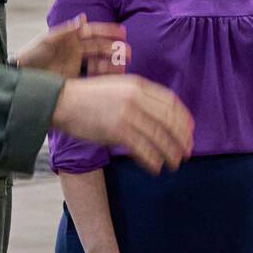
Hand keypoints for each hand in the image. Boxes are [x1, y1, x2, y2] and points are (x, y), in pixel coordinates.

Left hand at [17, 13, 130, 78]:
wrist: (20, 78)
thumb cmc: (32, 56)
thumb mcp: (48, 41)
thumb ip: (67, 30)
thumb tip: (84, 17)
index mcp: (71, 38)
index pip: (94, 32)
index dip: (109, 32)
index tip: (123, 33)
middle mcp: (76, 51)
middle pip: (100, 48)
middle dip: (114, 49)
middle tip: (129, 53)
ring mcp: (76, 65)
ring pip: (99, 62)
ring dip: (111, 64)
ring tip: (122, 68)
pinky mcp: (74, 80)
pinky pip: (92, 77)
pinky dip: (102, 77)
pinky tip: (112, 80)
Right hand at [51, 76, 193, 174]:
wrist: (62, 101)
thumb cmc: (88, 96)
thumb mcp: (117, 86)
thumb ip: (138, 95)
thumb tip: (158, 113)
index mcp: (138, 85)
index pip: (171, 102)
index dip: (184, 118)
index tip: (190, 130)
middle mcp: (136, 98)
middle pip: (169, 120)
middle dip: (182, 137)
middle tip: (188, 150)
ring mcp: (127, 114)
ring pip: (158, 136)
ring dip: (171, 151)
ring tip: (176, 162)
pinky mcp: (116, 131)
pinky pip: (142, 148)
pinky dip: (152, 159)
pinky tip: (157, 167)